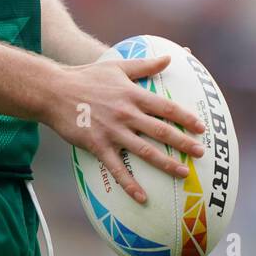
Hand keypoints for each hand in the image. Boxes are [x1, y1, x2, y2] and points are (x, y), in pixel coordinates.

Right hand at [45, 54, 205, 203]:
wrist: (54, 91)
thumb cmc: (86, 77)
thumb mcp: (117, 67)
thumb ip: (145, 66)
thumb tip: (169, 57)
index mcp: (132, 94)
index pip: (165, 107)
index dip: (185, 117)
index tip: (201, 127)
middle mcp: (126, 114)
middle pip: (160, 130)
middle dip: (183, 142)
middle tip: (201, 152)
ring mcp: (112, 131)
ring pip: (145, 150)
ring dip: (166, 163)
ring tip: (183, 173)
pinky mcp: (97, 146)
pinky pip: (117, 168)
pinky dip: (130, 184)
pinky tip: (143, 197)